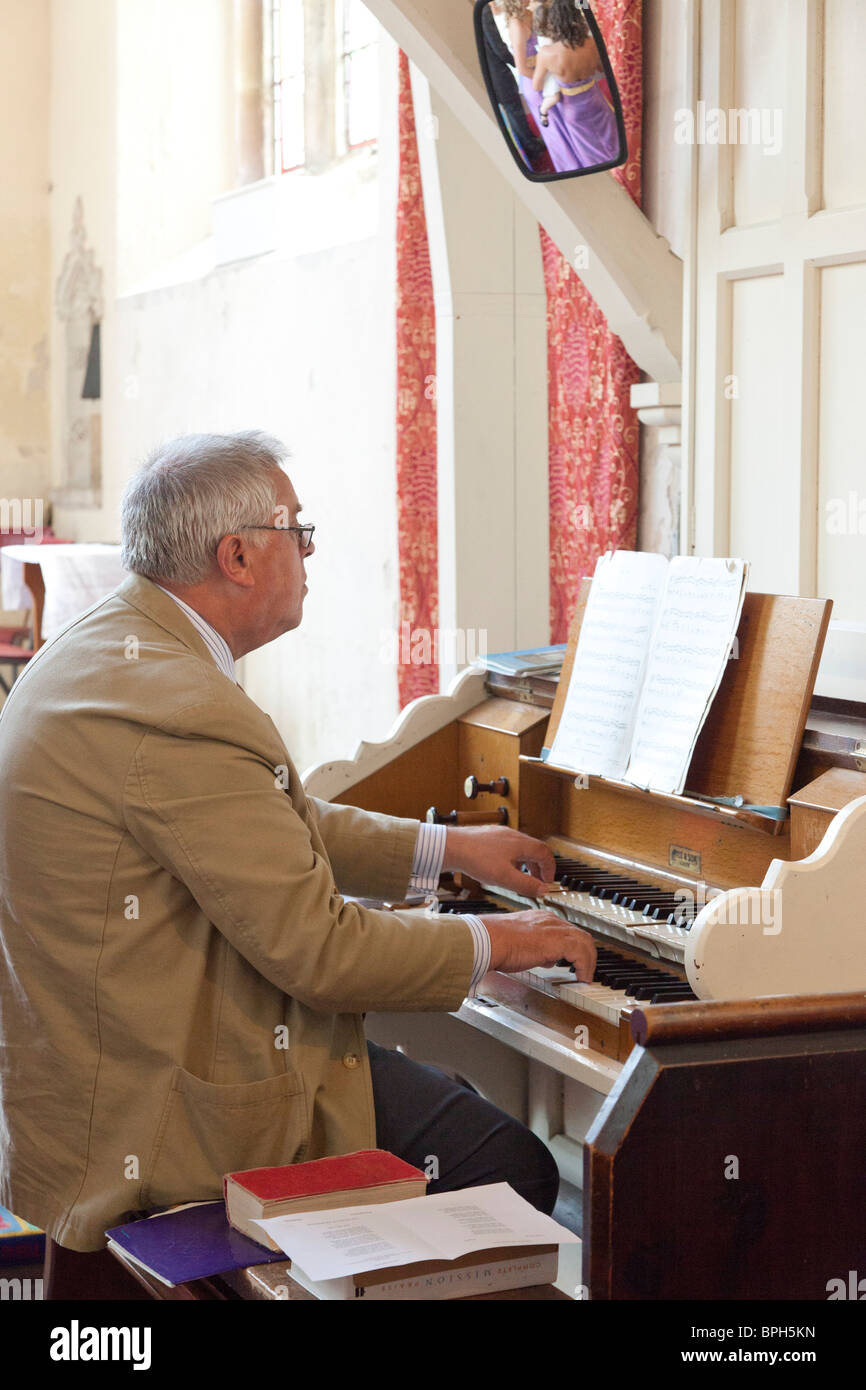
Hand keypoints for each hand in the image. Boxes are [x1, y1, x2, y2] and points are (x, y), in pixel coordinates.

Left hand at [442, 825, 555, 897]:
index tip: (547, 881)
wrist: (451, 846)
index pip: (545, 852)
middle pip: (534, 849)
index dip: (550, 868)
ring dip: (525, 862)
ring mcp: (500, 834)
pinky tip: (502, 868)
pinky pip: (507, 846)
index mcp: (521, 843)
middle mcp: (512, 835)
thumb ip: (526, 885)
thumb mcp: (505, 878)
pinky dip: (512, 858)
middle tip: (537, 881)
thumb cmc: (476, 859)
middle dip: (538, 866)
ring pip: (520, 847)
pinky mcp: (488, 836)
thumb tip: (542, 890)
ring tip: (520, 877)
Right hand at [481, 910, 596, 980]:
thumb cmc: (494, 942)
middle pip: (580, 934)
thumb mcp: (519, 944)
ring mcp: (554, 929)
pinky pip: (582, 953)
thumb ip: (535, 949)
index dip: (574, 945)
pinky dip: (585, 966)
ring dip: (589, 961)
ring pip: (585, 942)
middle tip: (586, 968)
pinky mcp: (558, 941)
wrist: (488, 940)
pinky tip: (583, 978)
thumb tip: (545, 959)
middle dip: (586, 952)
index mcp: (539, 918)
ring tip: (586, 976)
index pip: (566, 929)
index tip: (575, 959)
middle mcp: (549, 920)